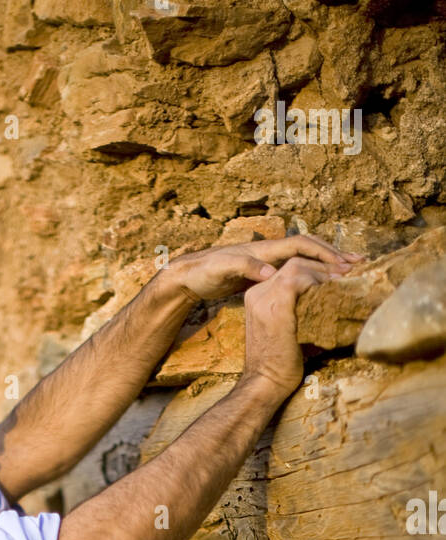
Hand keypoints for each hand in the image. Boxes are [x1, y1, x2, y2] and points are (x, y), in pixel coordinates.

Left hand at [163, 233, 363, 303]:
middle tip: (360, 265)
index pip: (303, 246)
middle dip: (335, 254)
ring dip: (327, 263)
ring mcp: (269, 260)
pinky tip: (321, 285)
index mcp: (265, 250)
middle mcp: (270, 251)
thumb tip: (272, 273)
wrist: (189, 275)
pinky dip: (312, 273)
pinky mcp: (266, 272)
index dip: (324, 254)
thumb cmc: (205, 272)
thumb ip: (246, 268)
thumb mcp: (223, 270)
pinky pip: (297, 269)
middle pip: (310, 247)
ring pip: (305, 257)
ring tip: (348, 273)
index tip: (343, 266)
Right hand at [241, 255, 341, 398]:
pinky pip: (298, 279)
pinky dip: (317, 281)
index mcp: (258, 298)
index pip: (288, 270)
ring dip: (323, 271)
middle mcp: (257, 293)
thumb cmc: (280, 365)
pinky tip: (331, 289)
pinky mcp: (275, 307)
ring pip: (297, 266)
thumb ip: (302, 311)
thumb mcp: (288, 331)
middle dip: (323, 265)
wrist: (264, 385)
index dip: (315, 268)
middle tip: (348, 271)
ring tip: (343, 278)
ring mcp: (263, 298)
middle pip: (293, 263)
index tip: (338, 274)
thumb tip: (333, 300)